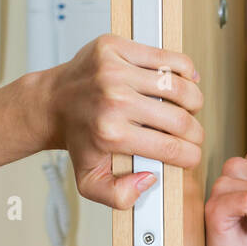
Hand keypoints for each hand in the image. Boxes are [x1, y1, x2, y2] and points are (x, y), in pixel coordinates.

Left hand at [44, 34, 204, 208]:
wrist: (51, 103)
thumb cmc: (77, 139)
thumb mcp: (89, 181)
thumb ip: (119, 196)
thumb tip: (149, 179)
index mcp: (110, 134)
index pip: (172, 149)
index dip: (191, 157)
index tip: (190, 155)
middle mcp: (113, 101)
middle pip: (181, 120)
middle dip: (195, 133)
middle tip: (191, 135)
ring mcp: (115, 71)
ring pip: (180, 88)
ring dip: (194, 102)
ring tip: (188, 109)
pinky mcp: (116, 49)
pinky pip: (169, 58)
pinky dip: (185, 72)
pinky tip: (181, 82)